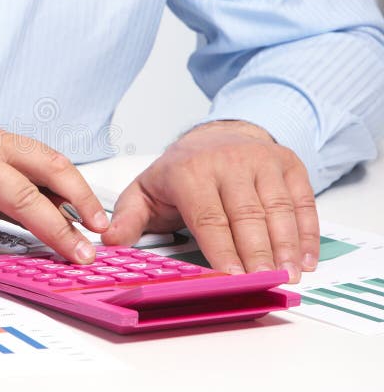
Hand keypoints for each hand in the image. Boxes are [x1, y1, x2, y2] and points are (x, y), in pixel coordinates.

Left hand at [101, 120, 319, 282]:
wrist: (217, 134)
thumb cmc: (181, 171)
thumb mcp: (145, 191)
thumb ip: (128, 218)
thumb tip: (109, 241)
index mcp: (189, 171)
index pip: (208, 217)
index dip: (222, 249)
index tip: (232, 277)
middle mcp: (227, 162)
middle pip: (246, 215)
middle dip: (257, 253)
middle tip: (265, 282)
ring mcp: (261, 161)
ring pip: (277, 209)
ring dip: (286, 245)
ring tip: (289, 275)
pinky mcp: (287, 164)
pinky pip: (302, 200)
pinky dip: (307, 231)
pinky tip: (306, 258)